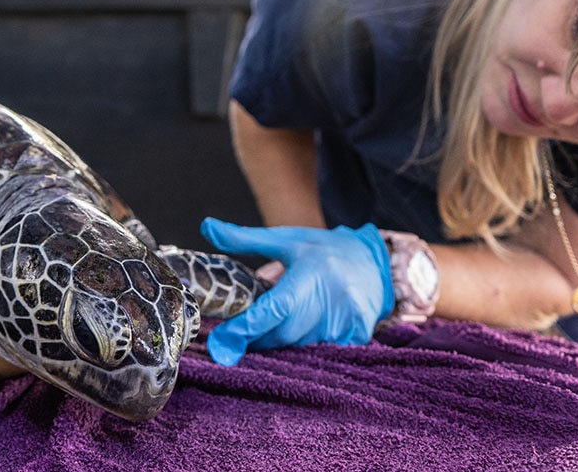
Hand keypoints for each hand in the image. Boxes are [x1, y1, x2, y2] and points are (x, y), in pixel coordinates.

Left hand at [200, 218, 393, 365]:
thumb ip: (244, 238)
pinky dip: (302, 346)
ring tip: (273, 325)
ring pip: (299, 346)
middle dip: (256, 337)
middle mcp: (333, 298)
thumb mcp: (284, 239)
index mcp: (312, 272)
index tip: (221, 344)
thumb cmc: (321, 250)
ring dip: (279, 341)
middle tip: (238, 334)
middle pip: (283, 334)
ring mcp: (348, 319)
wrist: (371, 260)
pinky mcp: (357, 334)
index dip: (246, 329)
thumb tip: (206, 226)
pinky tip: (299, 330)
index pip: (275, 308)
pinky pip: (319, 350)